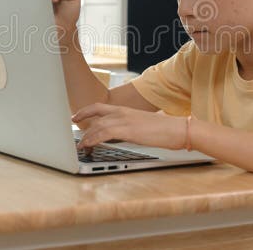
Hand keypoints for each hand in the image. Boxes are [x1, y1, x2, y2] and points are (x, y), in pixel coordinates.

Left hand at [72, 103, 186, 150]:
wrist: (177, 129)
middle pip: (95, 117)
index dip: (85, 111)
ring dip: (86, 136)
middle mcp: (123, 112)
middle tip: (75, 138)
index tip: (75, 117)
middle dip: (83, 128)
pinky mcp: (127, 129)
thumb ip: (129, 128)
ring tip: (80, 146)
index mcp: (126, 110)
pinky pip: (103, 133)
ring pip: (97, 126)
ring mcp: (124, 120)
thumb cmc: (165, 129)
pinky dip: (93, 139)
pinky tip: (87, 145)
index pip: (99, 107)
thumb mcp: (142, 126)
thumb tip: (121, 135)